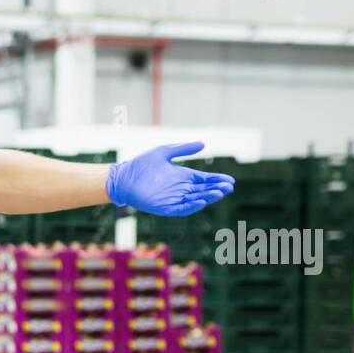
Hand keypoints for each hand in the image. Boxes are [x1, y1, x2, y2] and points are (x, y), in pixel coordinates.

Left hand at [105, 142, 234, 216]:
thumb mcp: (164, 152)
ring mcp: (173, 198)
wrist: (123, 177)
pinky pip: (181, 208)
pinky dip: (192, 206)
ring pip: (195, 199)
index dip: (217, 180)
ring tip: (219, 193)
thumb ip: (183, 149)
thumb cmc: (141, 164)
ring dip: (207, 197)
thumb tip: (203, 144)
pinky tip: (201, 201)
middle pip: (203, 190)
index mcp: (183, 176)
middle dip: (216, 189)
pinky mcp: (164, 207)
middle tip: (228, 187)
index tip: (230, 180)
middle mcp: (180, 188)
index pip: (205, 180)